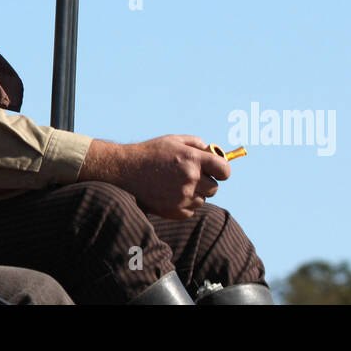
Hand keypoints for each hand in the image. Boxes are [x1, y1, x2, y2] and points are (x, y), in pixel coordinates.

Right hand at [80, 135, 230, 219]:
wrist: (126, 170)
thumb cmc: (151, 153)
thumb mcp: (174, 140)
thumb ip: (196, 144)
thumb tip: (212, 153)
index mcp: (193, 159)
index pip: (224, 170)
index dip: (222, 170)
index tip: (217, 171)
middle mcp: (190, 179)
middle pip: (215, 188)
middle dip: (206, 182)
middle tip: (191, 176)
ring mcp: (183, 197)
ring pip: (202, 200)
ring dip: (195, 194)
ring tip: (176, 184)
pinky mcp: (175, 211)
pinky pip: (191, 210)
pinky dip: (185, 204)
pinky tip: (170, 194)